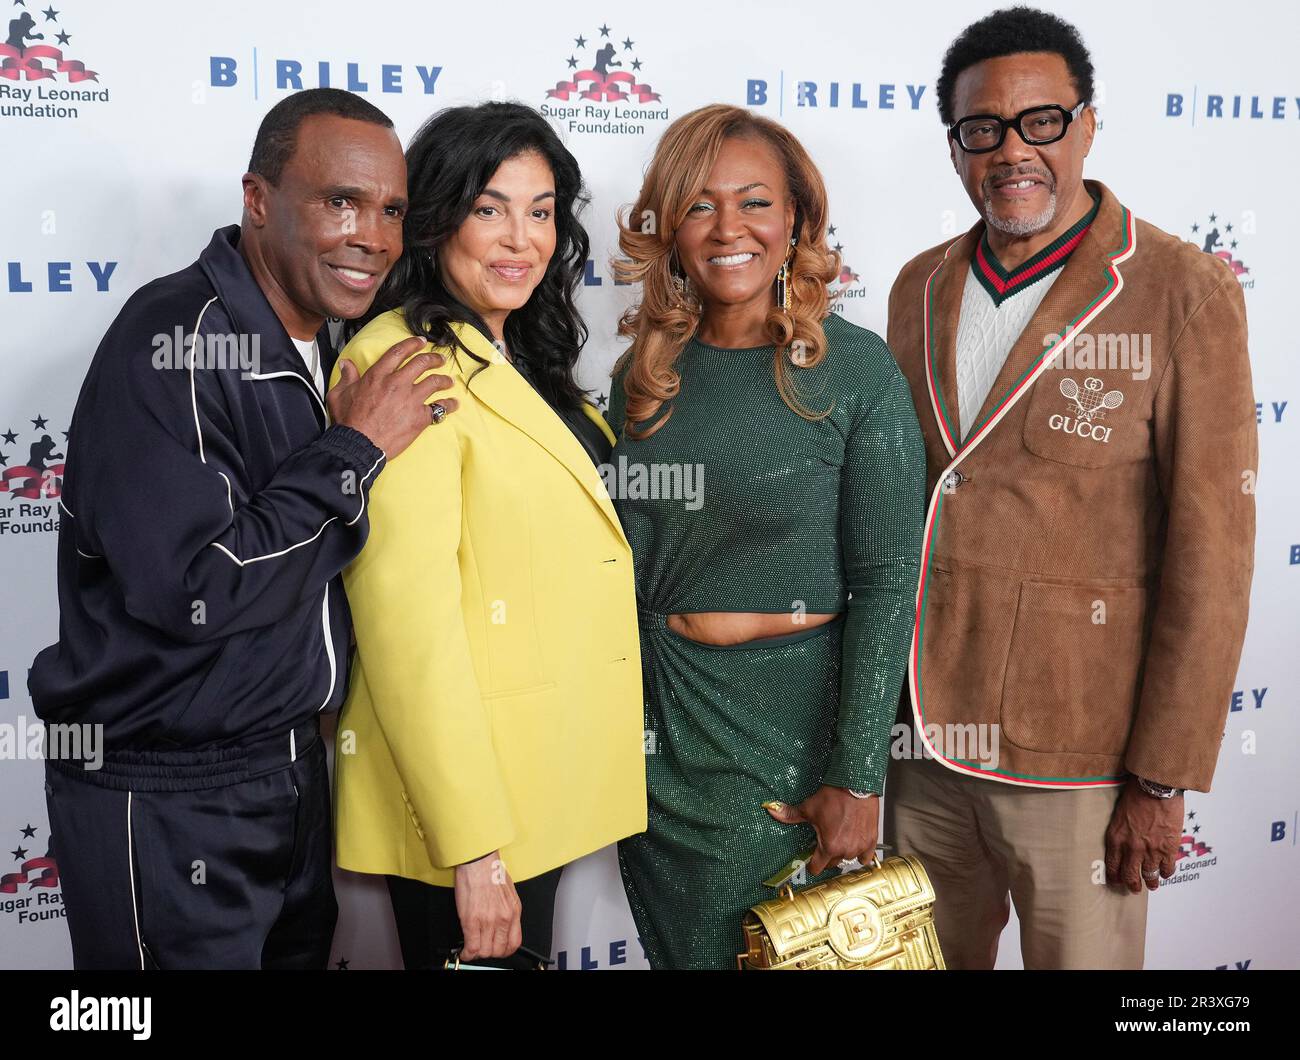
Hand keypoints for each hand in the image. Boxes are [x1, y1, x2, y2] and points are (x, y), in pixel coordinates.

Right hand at [327, 336, 458, 459]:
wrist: (360, 444)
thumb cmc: (349, 422)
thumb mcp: (340, 395)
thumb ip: (346, 377)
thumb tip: (346, 364)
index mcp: (378, 375)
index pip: (399, 352)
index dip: (412, 344)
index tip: (421, 342)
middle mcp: (397, 383)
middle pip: (421, 363)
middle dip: (433, 359)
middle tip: (439, 359)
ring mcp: (411, 399)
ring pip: (434, 382)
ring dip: (444, 380)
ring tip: (449, 381)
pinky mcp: (419, 417)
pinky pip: (439, 408)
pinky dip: (449, 405)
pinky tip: (454, 404)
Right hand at [454, 850, 521, 960]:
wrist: (478, 861)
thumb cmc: (491, 872)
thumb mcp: (508, 893)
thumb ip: (506, 911)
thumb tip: (501, 926)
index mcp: (513, 911)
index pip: (514, 942)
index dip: (504, 951)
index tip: (497, 950)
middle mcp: (503, 918)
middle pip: (499, 950)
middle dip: (490, 953)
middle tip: (482, 949)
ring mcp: (488, 921)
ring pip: (485, 951)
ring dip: (477, 953)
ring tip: (472, 949)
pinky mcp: (471, 920)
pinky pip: (471, 947)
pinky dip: (467, 953)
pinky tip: (464, 951)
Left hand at [765, 787, 878, 875]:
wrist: (856, 784)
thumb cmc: (834, 796)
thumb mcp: (808, 807)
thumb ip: (790, 814)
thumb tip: (771, 809)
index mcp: (829, 846)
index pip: (817, 868)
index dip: (811, 863)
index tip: (811, 858)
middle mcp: (845, 850)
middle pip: (832, 864)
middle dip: (827, 856)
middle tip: (824, 842)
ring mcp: (860, 847)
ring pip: (848, 858)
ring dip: (843, 852)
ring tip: (839, 838)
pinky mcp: (872, 841)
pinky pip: (866, 857)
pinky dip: (861, 853)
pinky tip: (854, 842)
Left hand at [1104, 778, 1182, 893]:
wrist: (1155, 789)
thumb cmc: (1136, 796)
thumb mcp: (1119, 815)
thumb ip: (1121, 832)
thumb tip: (1124, 843)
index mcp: (1116, 838)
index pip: (1112, 865)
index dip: (1115, 876)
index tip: (1117, 881)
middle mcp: (1132, 848)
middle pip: (1130, 875)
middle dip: (1132, 885)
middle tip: (1134, 889)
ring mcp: (1151, 851)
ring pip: (1150, 875)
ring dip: (1151, 882)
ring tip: (1152, 885)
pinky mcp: (1168, 849)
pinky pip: (1168, 869)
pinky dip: (1167, 873)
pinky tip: (1166, 872)